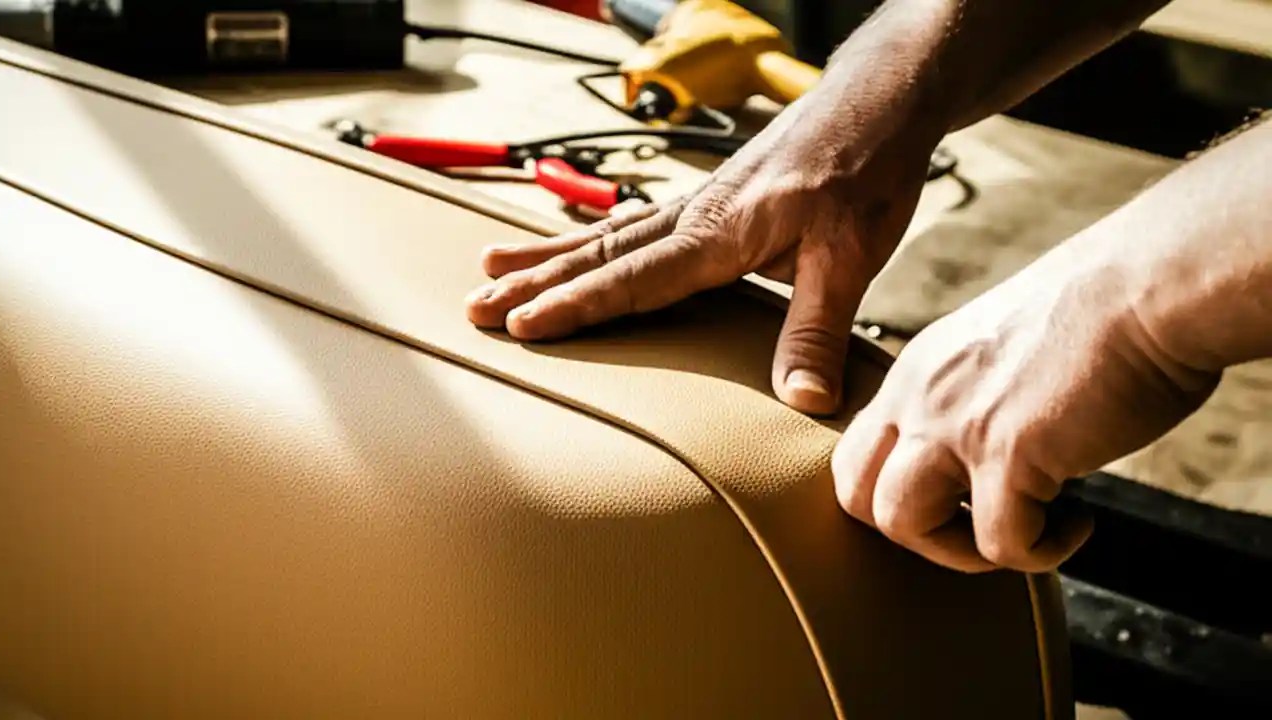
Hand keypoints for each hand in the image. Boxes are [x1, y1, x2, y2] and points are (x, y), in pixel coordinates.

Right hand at [465, 99, 941, 414]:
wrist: (880, 99)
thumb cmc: (867, 166)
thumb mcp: (851, 254)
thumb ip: (818, 328)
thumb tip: (802, 399)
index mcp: (718, 231)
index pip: (632, 276)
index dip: (577, 305)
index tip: (523, 325)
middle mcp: (696, 215)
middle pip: (599, 253)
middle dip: (535, 282)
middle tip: (476, 306)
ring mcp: (700, 204)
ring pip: (607, 234)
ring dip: (549, 257)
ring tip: (492, 268)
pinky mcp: (715, 201)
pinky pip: (634, 223)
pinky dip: (592, 238)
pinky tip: (577, 247)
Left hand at [832, 246, 1218, 572]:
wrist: (1154, 283)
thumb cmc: (1104, 312)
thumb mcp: (1002, 350)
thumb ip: (974, 396)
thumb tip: (987, 453)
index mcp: (917, 370)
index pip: (858, 449)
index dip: (894, 489)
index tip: (957, 497)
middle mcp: (921, 395)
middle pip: (854, 492)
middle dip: (912, 531)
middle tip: (977, 526)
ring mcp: (956, 424)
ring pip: (900, 522)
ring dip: (959, 550)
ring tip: (1021, 533)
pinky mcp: (1010, 453)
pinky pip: (1002, 543)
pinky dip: (1042, 551)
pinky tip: (1080, 523)